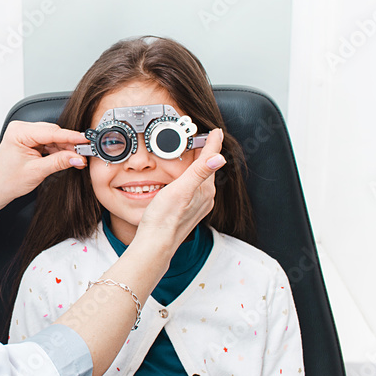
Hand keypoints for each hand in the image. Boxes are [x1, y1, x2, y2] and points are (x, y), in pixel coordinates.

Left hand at [0, 121, 89, 218]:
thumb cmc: (7, 181)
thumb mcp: (36, 172)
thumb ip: (59, 162)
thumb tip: (77, 157)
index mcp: (18, 132)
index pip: (51, 132)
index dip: (71, 136)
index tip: (85, 140)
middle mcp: (21, 129)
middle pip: (53, 133)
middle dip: (69, 144)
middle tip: (84, 153)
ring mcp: (25, 135)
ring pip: (52, 138)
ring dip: (65, 148)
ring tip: (78, 159)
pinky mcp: (29, 141)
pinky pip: (48, 142)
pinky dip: (58, 151)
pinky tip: (68, 157)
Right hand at [131, 128, 225, 256]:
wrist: (155, 244)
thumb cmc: (164, 219)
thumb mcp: (181, 189)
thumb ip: (200, 171)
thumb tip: (220, 157)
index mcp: (205, 189)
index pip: (211, 160)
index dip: (212, 143)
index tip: (215, 130)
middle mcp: (205, 197)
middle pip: (207, 168)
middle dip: (206, 152)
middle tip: (202, 137)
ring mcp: (198, 205)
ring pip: (201, 178)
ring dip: (198, 165)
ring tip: (193, 153)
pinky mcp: (188, 211)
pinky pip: (195, 188)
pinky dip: (191, 177)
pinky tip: (183, 178)